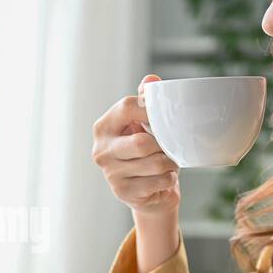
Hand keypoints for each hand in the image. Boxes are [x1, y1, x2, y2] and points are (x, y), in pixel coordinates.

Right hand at [92, 74, 180, 218]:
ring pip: (154, 163)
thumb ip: (146, 100)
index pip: (127, 107)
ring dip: (170, 162)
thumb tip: (150, 81)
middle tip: (171, 146)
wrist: (147, 191)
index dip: (150, 109)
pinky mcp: (123, 192)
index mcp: (103, 127)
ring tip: (171, 161)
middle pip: (141, 142)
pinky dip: (169, 178)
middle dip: (163, 145)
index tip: (165, 115)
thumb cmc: (146, 151)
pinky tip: (165, 177)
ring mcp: (110, 173)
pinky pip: (158, 181)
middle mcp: (101, 150)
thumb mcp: (144, 124)